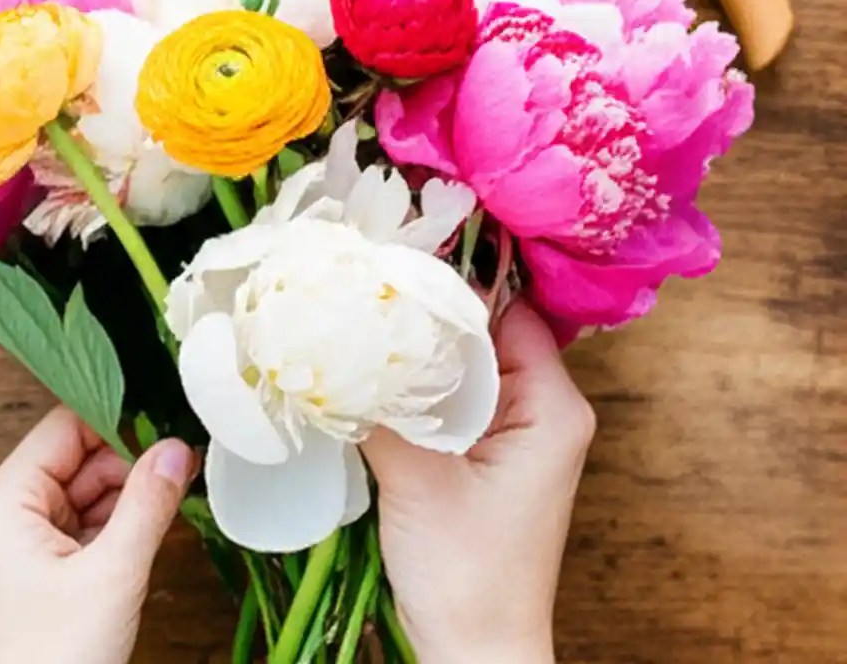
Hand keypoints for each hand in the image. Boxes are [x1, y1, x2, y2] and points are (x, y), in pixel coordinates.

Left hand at [0, 407, 196, 663]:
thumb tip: (177, 448)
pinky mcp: (44, 569)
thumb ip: (148, 504)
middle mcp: (7, 511)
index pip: (65, 426)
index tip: (171, 425)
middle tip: (186, 469)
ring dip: (131, 497)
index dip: (118, 421)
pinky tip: (153, 531)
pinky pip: (88, 526)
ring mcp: (24, 540)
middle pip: (79, 457)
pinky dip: (121, 527)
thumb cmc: (50, 660)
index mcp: (4, 499)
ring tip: (175, 502)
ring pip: (89, 492)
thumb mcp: (111, 574)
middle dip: (132, 463)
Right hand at [361, 302, 595, 663]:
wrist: (474, 651)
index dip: (455, 284)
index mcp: (552, 408)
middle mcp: (540, 413)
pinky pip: (447, 406)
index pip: (510, 312)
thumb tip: (336, 348)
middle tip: (363, 288)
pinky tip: (366, 382)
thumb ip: (382, 410)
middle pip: (482, 337)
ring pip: (460, 371)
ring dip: (413, 357)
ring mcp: (511, 438)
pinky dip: (410, 393)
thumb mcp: (418, 483)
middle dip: (425, 316)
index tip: (395, 263)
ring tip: (355, 326)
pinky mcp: (480, 461)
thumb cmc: (469, 577)